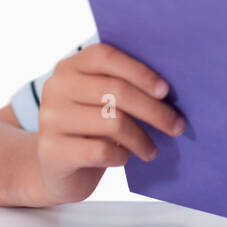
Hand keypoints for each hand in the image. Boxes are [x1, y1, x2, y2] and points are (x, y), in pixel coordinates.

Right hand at [35, 42, 185, 203]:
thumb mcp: (101, 101)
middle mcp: (56, 88)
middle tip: (176, 126)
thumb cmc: (91, 129)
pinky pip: (100, 151)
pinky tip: (124, 159)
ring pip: (112, 122)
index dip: (139, 72)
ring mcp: (50, 119)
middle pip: (116, 91)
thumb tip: (168, 90)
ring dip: (141, 139)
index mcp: (70, 66)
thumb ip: (122, 86)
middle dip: (153, 110)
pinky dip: (120, 156)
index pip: (105, 57)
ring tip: (152, 150)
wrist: (58, 170)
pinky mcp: (51, 151)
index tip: (165, 91)